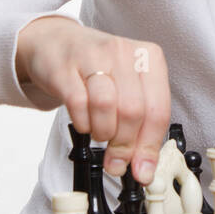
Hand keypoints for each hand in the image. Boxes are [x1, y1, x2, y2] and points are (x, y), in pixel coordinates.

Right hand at [15, 16, 169, 184]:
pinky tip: (84, 123)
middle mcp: (124, 53)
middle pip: (133, 111)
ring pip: (107, 107)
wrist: (56, 43)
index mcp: (149, 58)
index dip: (150, 146)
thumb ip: (140, 125)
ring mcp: (94, 57)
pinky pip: (78, 104)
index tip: (143, 170)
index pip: (158, 110)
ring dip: (103, 133)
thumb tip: (144, 168)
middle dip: (125, 145)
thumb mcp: (128, 88)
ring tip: (100, 134)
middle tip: (116, 160)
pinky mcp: (65, 67)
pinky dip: (82, 124)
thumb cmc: (98, 68)